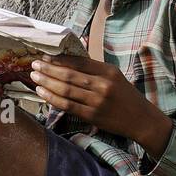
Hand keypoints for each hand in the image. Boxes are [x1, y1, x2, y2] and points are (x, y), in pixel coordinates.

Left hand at [29, 55, 172, 155]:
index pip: (78, 62)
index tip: (45, 57)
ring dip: (47, 82)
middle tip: (34, 65)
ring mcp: (97, 101)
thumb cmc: (124, 96)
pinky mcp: (92, 115)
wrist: (141, 119)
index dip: (59, 59)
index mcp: (108, 71)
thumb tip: (69, 58)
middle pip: (69, 75)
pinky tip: (42, 93)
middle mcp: (103, 84)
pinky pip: (67, 105)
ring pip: (66, 89)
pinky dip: (52, 98)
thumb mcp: (114, 76)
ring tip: (34, 77)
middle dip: (48, 69)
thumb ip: (94, 68)